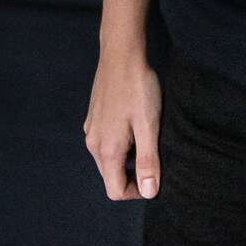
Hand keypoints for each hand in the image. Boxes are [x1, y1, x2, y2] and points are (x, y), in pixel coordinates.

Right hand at [84, 46, 162, 200]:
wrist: (121, 53)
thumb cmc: (138, 88)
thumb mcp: (149, 126)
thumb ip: (148, 160)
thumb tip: (148, 192)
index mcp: (106, 149)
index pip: (115, 190)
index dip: (135, 192)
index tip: (154, 177)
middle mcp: (93, 143)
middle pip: (110, 176)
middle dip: (131, 176)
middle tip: (154, 158)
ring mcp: (91, 128)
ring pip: (107, 159)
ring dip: (127, 159)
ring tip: (146, 138)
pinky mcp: (93, 117)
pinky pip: (104, 142)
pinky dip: (120, 144)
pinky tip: (134, 124)